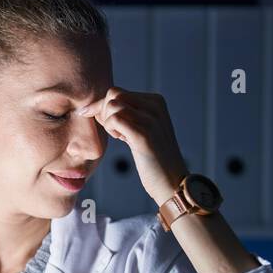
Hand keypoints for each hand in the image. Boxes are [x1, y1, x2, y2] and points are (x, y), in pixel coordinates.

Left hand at [77, 87, 187, 206]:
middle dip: (104, 113)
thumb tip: (99, 105)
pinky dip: (111, 129)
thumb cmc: (153, 159)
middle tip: (113, 131)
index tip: (107, 125)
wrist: (172, 181)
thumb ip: (129, 115)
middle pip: (113, 94)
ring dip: (108, 122)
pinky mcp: (144, 134)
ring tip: (119, 136)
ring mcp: (150, 119)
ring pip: (112, 106)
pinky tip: (122, 140)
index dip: (105, 108)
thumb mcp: (143, 129)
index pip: (118, 92)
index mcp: (155, 101)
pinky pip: (115, 119)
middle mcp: (155, 105)